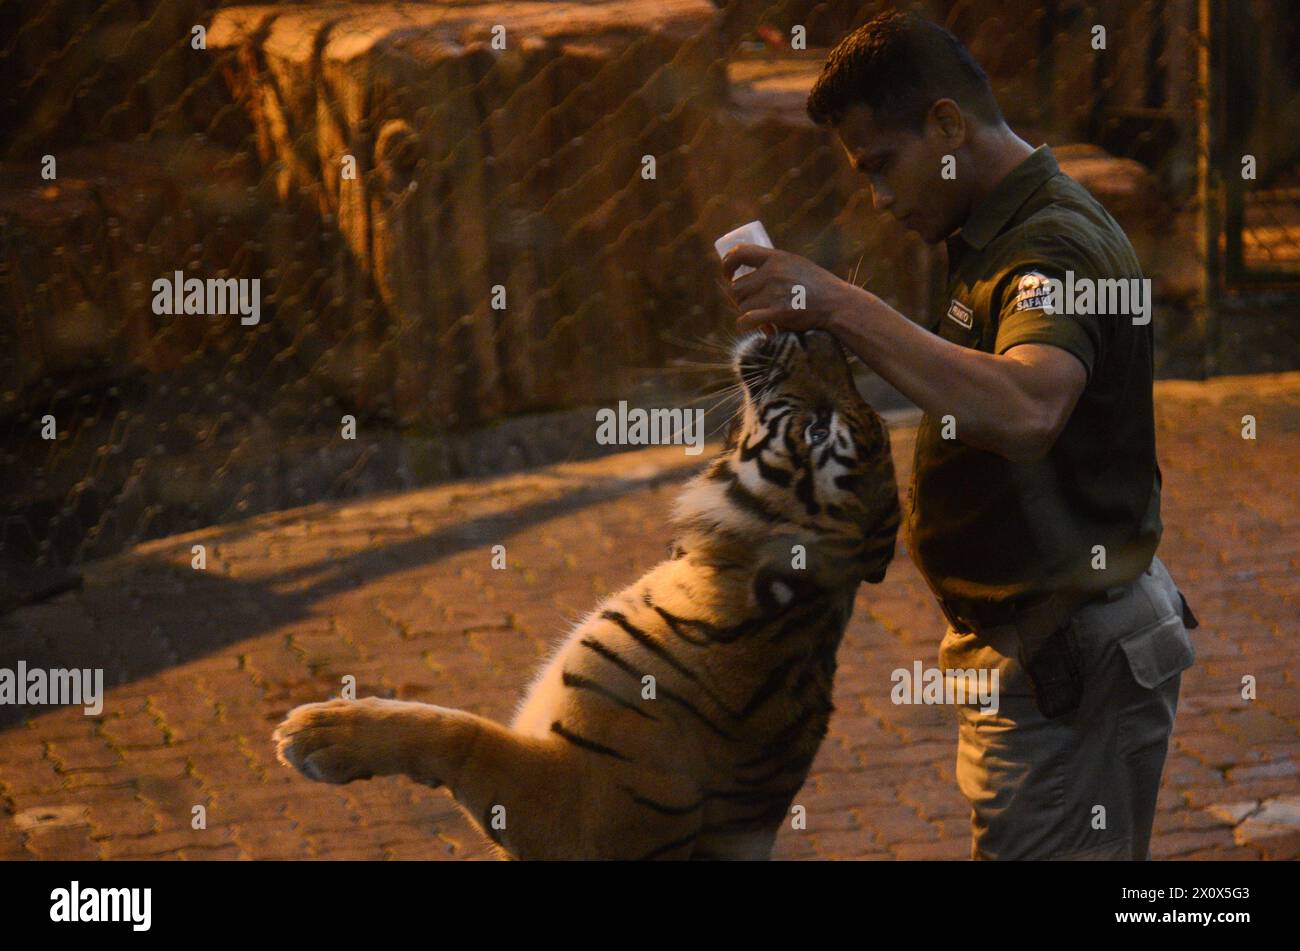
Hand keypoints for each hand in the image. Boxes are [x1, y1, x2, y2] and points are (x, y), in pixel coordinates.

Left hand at [720, 244, 853, 334]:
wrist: (837, 304)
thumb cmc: (819, 286)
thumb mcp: (797, 264)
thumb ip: (776, 265)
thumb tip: (752, 270)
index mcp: (776, 258)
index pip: (740, 253)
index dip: (727, 263)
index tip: (728, 274)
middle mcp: (772, 273)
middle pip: (736, 287)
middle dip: (739, 299)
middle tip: (749, 305)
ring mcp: (773, 293)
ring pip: (740, 306)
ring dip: (746, 314)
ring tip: (761, 319)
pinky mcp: (777, 313)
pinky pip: (745, 321)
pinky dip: (746, 326)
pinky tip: (755, 328)